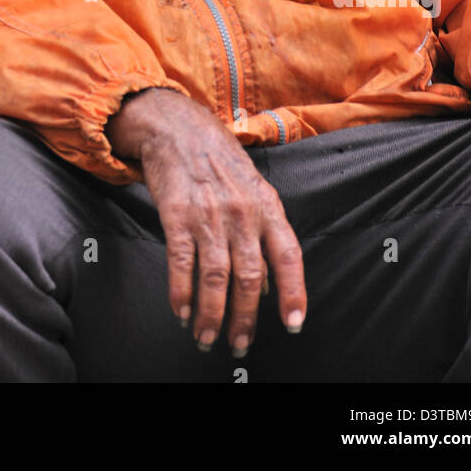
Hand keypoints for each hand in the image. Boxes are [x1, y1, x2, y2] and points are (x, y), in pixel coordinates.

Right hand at [105, 88, 305, 354]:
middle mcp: (242, 213)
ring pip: (215, 278)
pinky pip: (182, 263)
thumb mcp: (252, 189)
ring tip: (207, 337)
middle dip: (244, 319)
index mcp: (267, 206)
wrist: (178, 127)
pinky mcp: (177, 214)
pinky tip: (181, 310)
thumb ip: (263, 234)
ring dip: (211, 315)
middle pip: (249, 278)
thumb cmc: (218, 160)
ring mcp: (209, 214)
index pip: (288, 255)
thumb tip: (268, 286)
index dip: (293, 292)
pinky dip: (181, 293)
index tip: (293, 324)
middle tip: (238, 344)